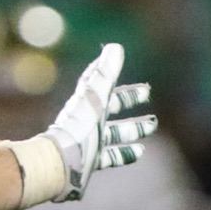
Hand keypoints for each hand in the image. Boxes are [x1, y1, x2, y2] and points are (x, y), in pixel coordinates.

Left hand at [41, 44, 156, 201]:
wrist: (60, 162)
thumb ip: (106, 74)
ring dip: (131, 128)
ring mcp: (88, 141)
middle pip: (109, 106)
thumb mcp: (96, 99)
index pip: (99, 83)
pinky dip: (125, 152)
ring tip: (151, 126)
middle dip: (127, 99)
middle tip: (146, 92)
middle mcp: (86, 121)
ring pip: (113, 132)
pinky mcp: (90, 160)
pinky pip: (110, 155)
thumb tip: (116, 47)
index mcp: (86, 103)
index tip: (121, 59)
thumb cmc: (78, 128)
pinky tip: (140, 151)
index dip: (110, 72)